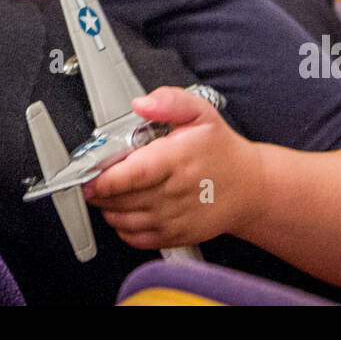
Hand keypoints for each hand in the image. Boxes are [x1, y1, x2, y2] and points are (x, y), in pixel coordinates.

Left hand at [82, 87, 260, 249]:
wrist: (250, 188)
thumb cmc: (221, 150)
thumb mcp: (201, 112)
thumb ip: (169, 101)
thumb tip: (142, 103)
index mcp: (176, 160)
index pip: (131, 175)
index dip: (103, 178)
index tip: (89, 174)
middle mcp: (173, 193)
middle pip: (119, 199)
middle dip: (98, 190)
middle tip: (96, 177)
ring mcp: (173, 219)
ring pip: (122, 219)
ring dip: (107, 207)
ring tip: (111, 191)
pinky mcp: (174, 236)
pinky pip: (134, 238)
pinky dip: (121, 226)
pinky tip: (126, 209)